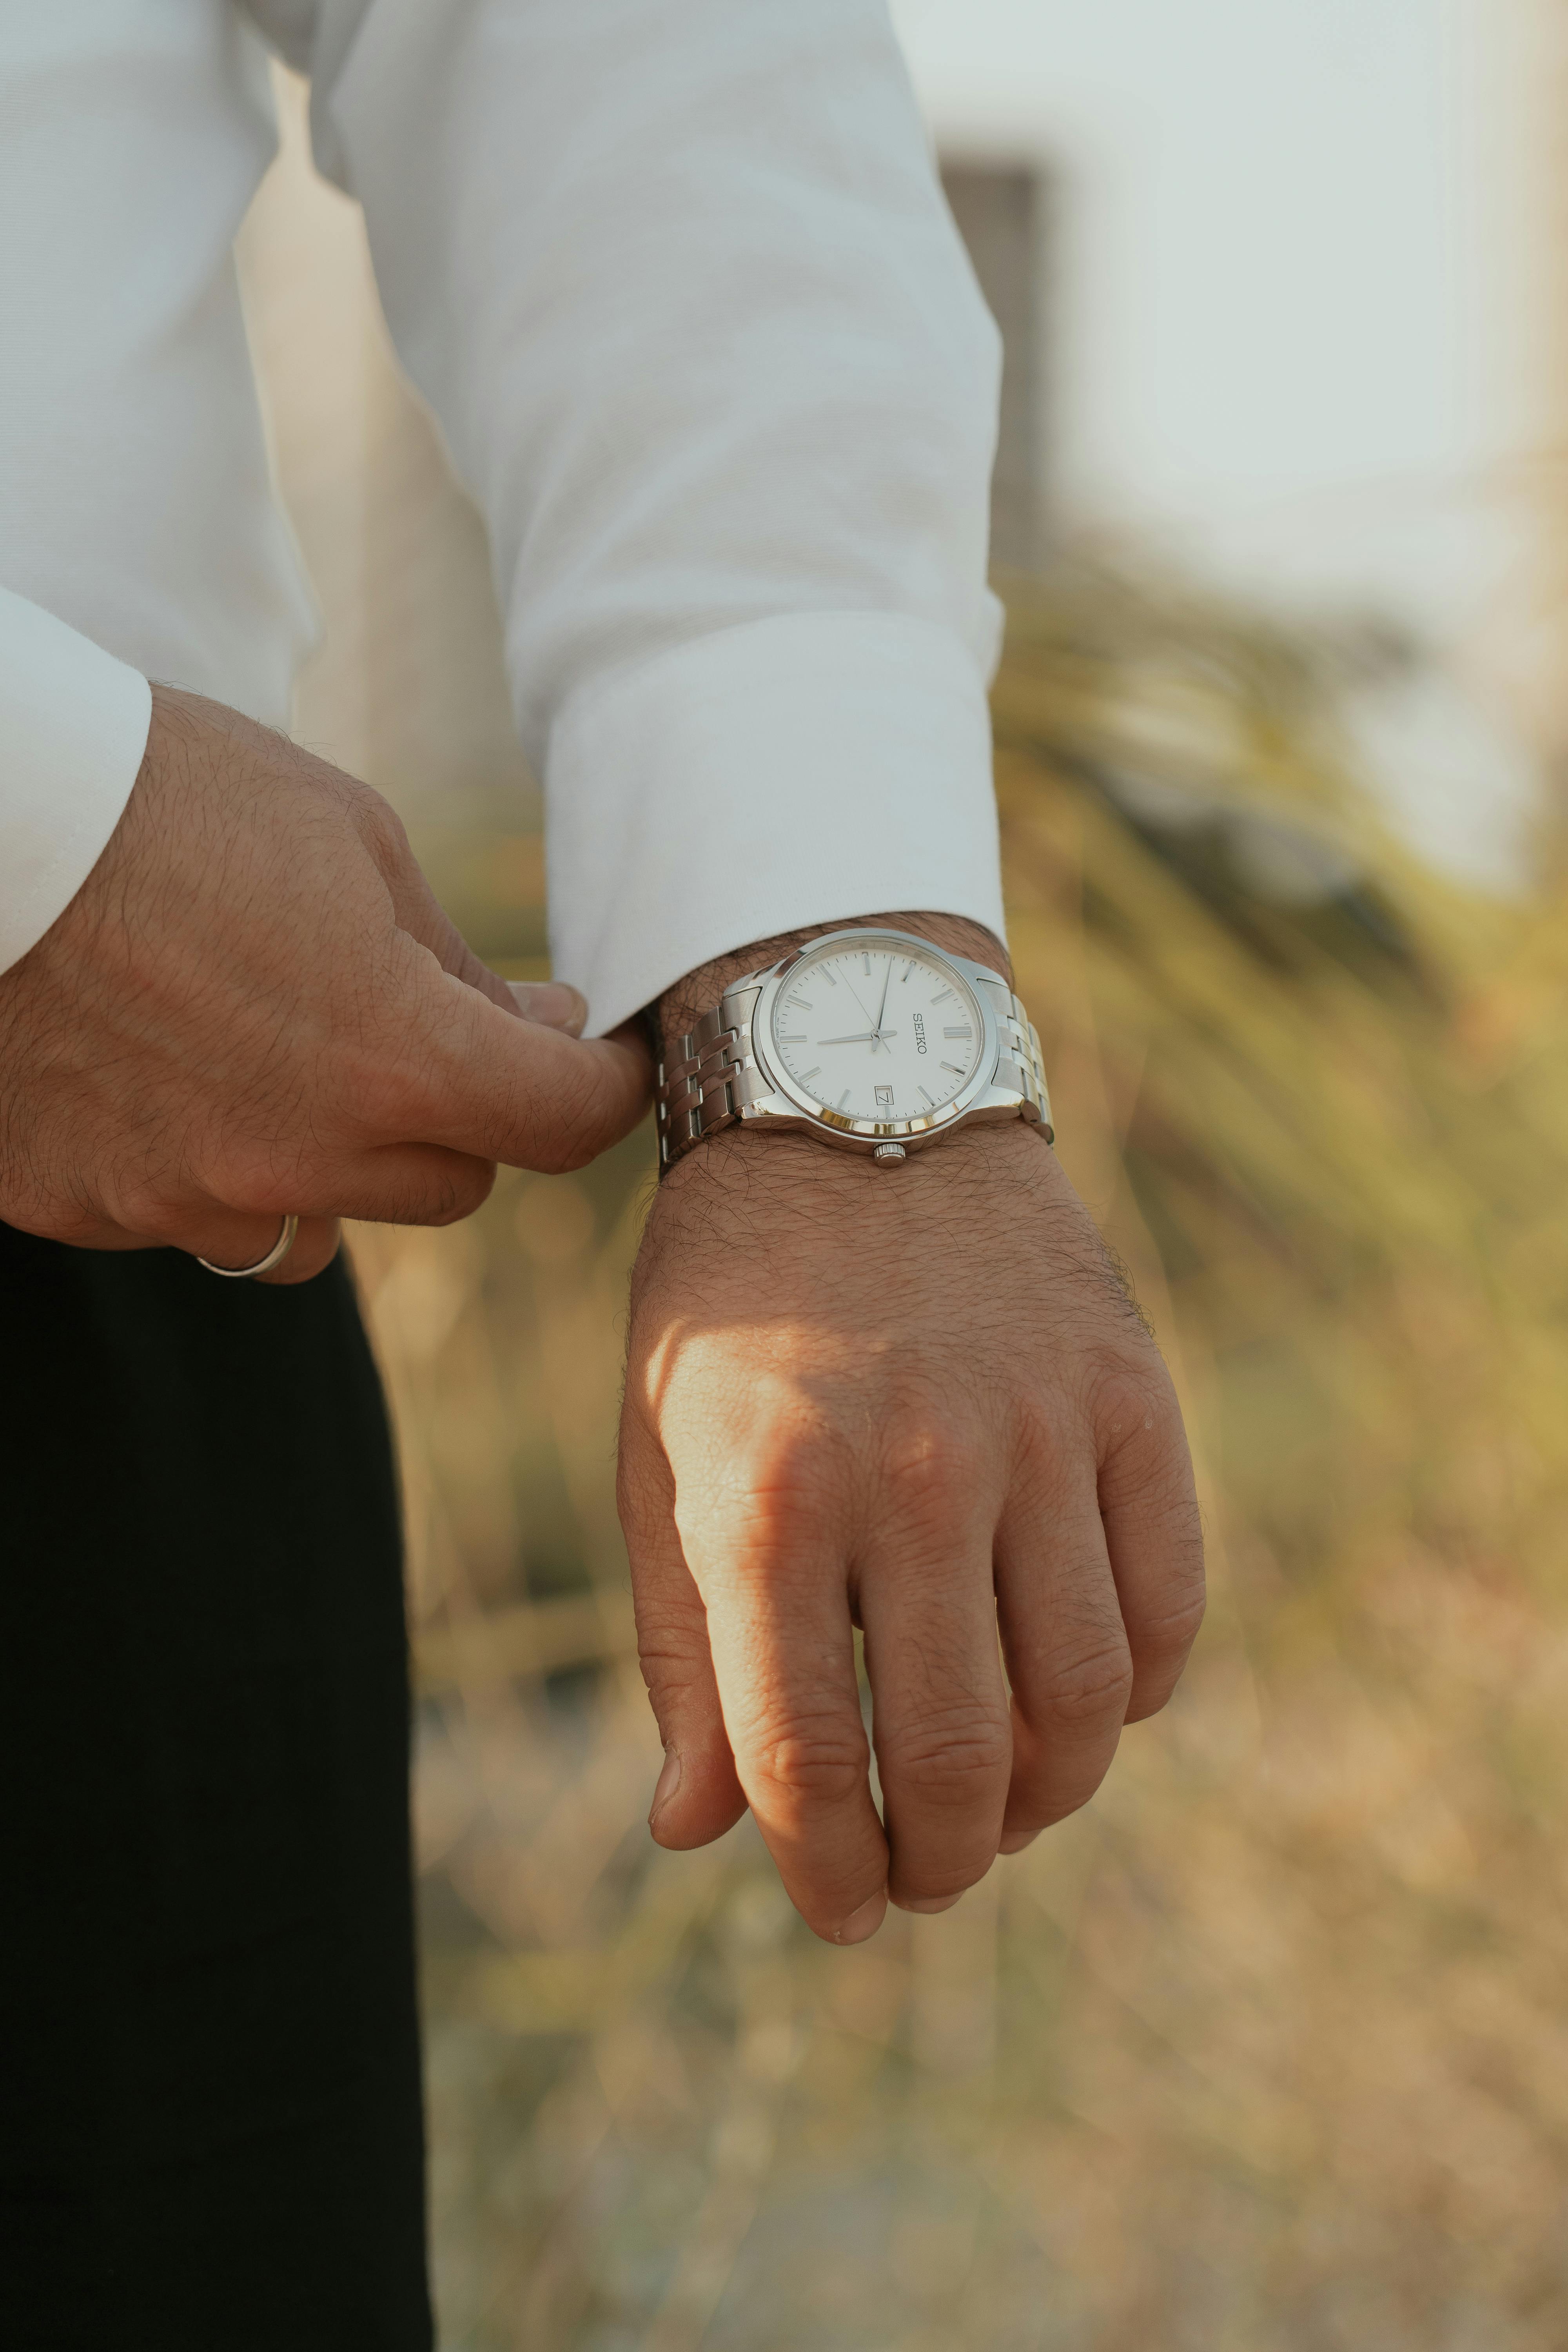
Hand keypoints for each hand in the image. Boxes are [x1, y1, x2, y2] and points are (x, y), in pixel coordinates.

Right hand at [0, 686, 650, 1280]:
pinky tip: (166, 1075)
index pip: (559, 1124)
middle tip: (421, 1030)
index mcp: (392, 1057)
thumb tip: (541, 1026)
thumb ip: (455, 963)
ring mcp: (184, 1197)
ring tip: (277, 1059)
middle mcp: (299, 1156)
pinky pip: (195, 1213)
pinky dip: (209, 1163)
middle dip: (458, 1114)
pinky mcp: (85, 1207)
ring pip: (322, 1223)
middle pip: (451, 1183)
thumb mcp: (352, 842)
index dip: (607, 1092)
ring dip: (336, 1161)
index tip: (606, 1064)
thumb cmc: (169, 799)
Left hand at [619, 918, 1203, 1944]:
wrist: (852, 1102)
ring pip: (1084, 1700)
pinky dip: (1141, 1691)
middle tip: (927, 1881)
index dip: (825, 1871)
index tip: (841, 1913)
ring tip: (1006, 1812)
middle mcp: (910, 1474)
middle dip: (941, 1859)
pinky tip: (1089, 1703)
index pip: (807, 1755)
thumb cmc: (730, 1301)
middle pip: (959, 1753)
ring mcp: (1035, 1433)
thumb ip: (681, 1648)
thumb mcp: (658, 1454)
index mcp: (764, 1496)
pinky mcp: (1129, 1398)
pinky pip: (1166, 1601)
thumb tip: (691, 1833)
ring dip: (1049, 1798)